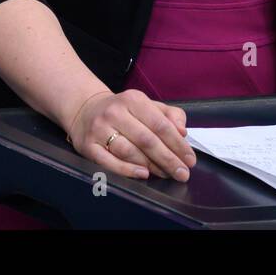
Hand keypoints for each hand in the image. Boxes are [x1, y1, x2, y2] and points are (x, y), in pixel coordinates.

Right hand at [67, 88, 197, 181]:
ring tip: (166, 174)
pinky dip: (128, 170)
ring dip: (151, 166)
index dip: (177, 144)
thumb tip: (182, 132)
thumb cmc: (123, 111)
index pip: (160, 124)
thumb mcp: (147, 105)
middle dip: (168, 159)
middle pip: (147, 140)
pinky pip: (109, 162)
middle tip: (182, 173)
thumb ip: (169, 115)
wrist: (85, 110)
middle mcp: (115, 112)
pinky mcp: (88, 145)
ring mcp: (100, 129)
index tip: (190, 159)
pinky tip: (143, 174)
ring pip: (129, 151)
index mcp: (133, 100)